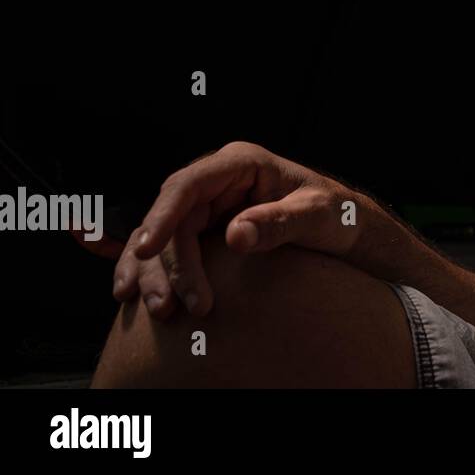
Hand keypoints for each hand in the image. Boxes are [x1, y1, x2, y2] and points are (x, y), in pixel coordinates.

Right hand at [112, 141, 356, 318]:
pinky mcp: (204, 231)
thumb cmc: (335, 215)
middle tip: (178, 304)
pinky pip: (167, 249)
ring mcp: (207, 206)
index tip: (148, 248)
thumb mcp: (317, 216)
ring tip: (164, 310)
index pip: (189, 185)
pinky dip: (150, 271)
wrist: (344, 230)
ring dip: (156, 274)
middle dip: (169, 262)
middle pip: (174, 219)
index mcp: (241, 164)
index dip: (163, 215)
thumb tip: (235, 235)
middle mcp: (217, 181)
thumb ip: (279, 223)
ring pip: (164, 238)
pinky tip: (130, 293)